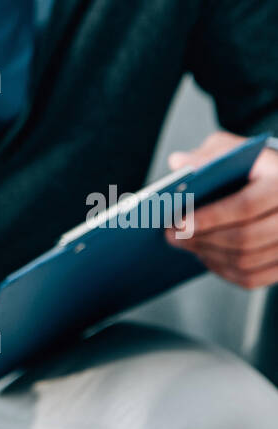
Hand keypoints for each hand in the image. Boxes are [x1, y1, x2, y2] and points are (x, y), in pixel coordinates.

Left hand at [164, 131, 277, 287]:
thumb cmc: (257, 165)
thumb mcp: (237, 150)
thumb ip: (211, 154)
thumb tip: (178, 162)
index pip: (246, 206)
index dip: (210, 216)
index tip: (177, 221)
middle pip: (245, 238)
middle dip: (202, 239)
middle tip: (171, 235)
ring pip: (248, 261)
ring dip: (209, 255)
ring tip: (184, 244)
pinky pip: (254, 278)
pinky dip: (225, 271)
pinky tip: (206, 256)